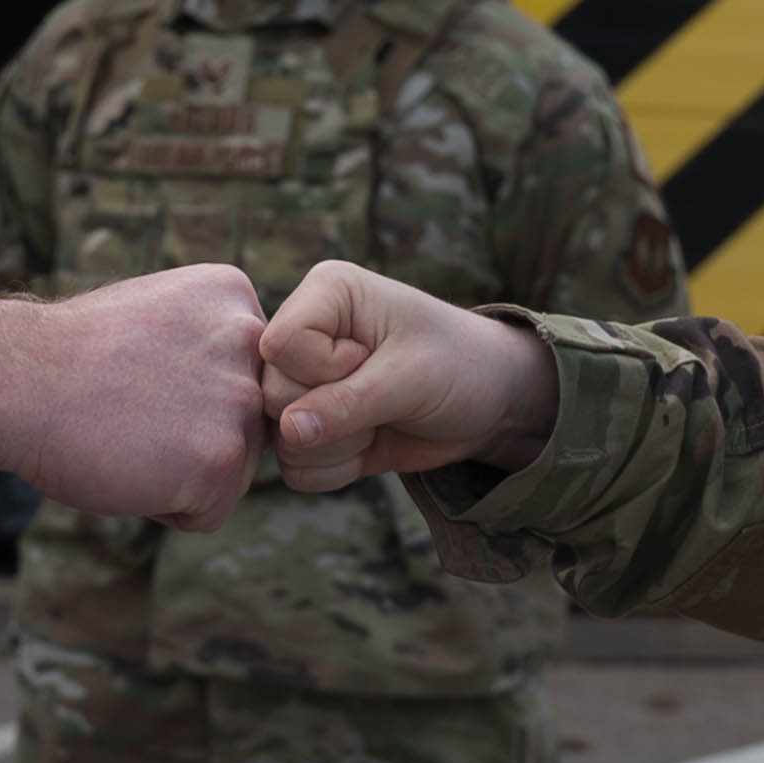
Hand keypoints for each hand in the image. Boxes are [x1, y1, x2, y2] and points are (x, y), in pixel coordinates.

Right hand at [0, 267, 266, 528]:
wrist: (14, 382)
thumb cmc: (67, 357)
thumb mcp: (156, 316)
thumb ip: (207, 345)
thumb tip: (236, 393)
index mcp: (233, 297)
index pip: (245, 375)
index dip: (190, 395)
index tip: (139, 378)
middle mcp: (250, 342)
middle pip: (248, 425)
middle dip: (194, 436)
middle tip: (130, 412)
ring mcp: (240, 400)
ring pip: (235, 471)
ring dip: (182, 474)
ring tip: (128, 436)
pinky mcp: (223, 459)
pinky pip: (208, 513)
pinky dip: (165, 509)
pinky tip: (128, 467)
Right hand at [263, 260, 558, 490]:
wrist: (491, 403)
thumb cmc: (460, 366)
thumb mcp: (411, 378)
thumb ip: (347, 403)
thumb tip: (288, 432)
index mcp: (324, 293)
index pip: (280, 346)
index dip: (323, 370)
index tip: (373, 360)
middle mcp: (305, 335)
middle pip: (272, 394)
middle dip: (333, 415)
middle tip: (384, 399)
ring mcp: (304, 385)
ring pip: (279, 438)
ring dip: (335, 447)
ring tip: (380, 420)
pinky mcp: (313, 429)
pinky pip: (293, 468)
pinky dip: (333, 469)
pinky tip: (369, 446)